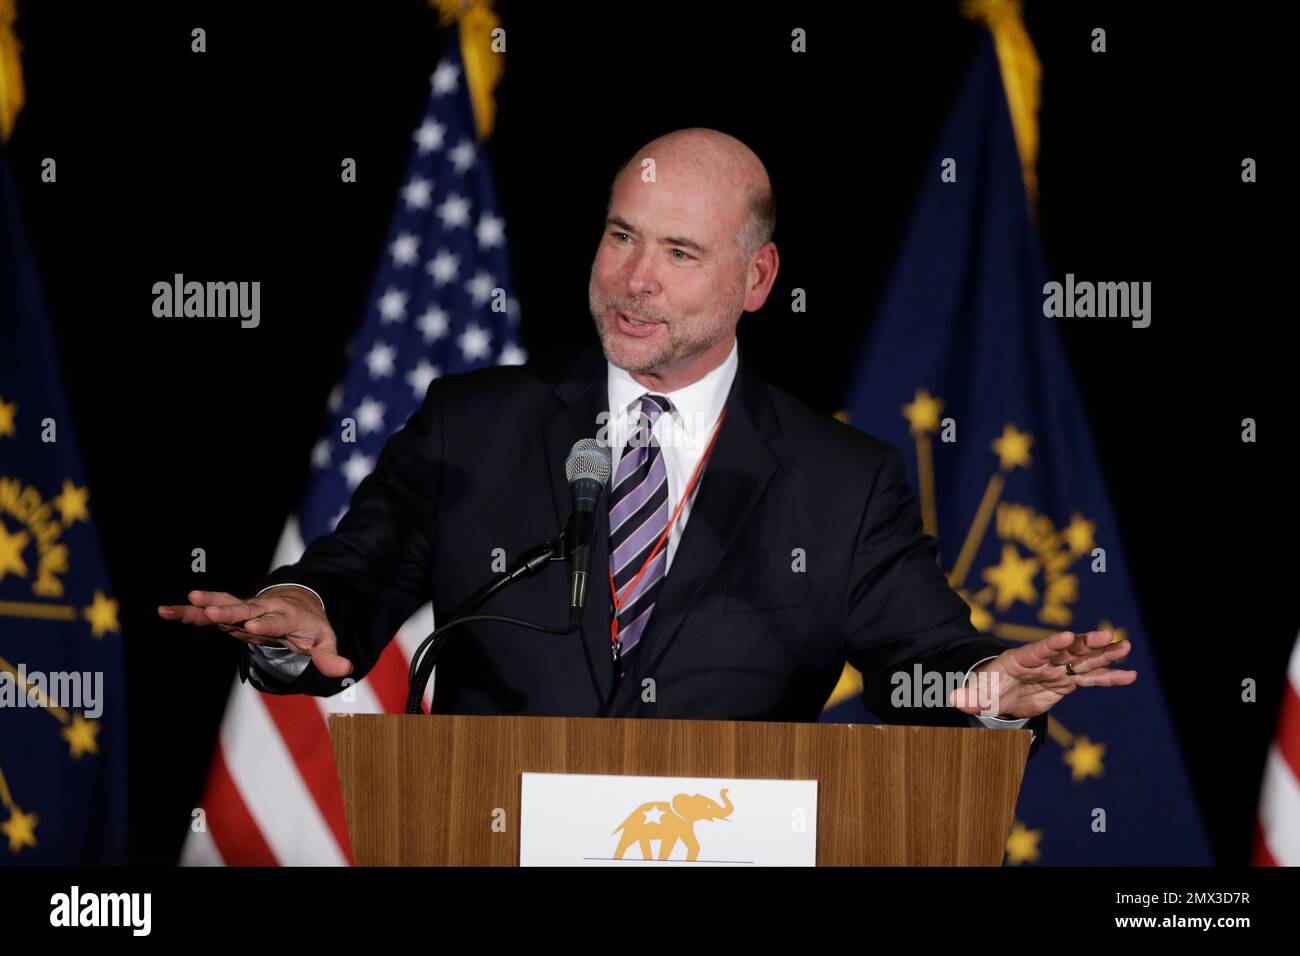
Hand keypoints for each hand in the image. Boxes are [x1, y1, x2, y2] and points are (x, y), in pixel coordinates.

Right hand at [157, 588, 353, 677]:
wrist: (297, 601)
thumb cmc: (309, 624)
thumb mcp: (324, 639)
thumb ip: (330, 656)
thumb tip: (345, 670)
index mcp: (285, 616)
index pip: (275, 621)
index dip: (265, 624)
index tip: (253, 626)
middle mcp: (261, 609)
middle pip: (244, 610)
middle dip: (229, 611)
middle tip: (211, 611)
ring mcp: (244, 610)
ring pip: (222, 606)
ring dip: (202, 606)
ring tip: (181, 604)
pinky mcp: (229, 614)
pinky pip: (207, 612)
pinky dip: (188, 612)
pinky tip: (165, 611)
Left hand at [949, 629, 1135, 718]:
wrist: (998, 694)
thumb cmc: (987, 690)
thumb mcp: (977, 695)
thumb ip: (969, 697)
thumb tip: (954, 699)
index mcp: (1019, 659)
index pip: (1037, 650)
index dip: (1051, 644)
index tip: (1067, 636)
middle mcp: (1042, 660)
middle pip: (1066, 650)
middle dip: (1085, 643)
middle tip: (1107, 634)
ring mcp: (1057, 669)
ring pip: (1083, 660)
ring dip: (1104, 655)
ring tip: (1126, 646)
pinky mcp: (1067, 682)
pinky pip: (1090, 679)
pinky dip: (1109, 678)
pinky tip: (1130, 675)